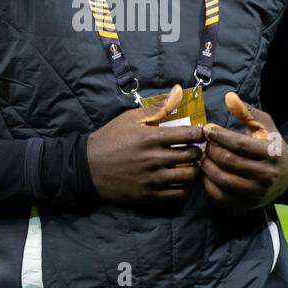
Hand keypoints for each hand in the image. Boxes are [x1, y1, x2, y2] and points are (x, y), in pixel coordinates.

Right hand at [86, 84, 205, 205]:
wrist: (88, 168)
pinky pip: (179, 194)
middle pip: (193, 156)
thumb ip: (158, 107)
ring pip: (189, 177)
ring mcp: (153, 179)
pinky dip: (183, 188)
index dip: (200, 133)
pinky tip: (177, 181)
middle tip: (194, 149)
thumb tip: (179, 91)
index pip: (190, 134)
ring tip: (188, 166)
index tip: (199, 134)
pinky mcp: (150, 196)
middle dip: (197, 151)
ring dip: (193, 170)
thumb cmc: (110, 139)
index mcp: (151, 137)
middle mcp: (155, 159)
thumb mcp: (130, 118)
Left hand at [201, 92, 287, 209]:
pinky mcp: (248, 205)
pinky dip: (209, 184)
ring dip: (207, 167)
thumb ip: (247, 112)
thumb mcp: (264, 126)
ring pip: (223, 180)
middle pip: (229, 162)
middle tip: (204, 143)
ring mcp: (257, 193)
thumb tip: (228, 96)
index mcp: (272, 153)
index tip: (207, 129)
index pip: (239, 144)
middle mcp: (267, 175)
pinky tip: (206, 172)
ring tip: (204, 156)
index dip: (219, 136)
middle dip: (212, 150)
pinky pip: (221, 196)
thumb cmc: (271, 146)